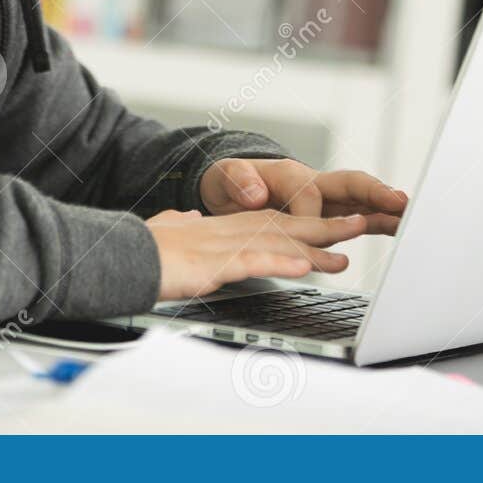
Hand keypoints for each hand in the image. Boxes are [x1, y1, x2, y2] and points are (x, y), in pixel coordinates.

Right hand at [143, 208, 367, 299]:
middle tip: (360, 226)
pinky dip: (281, 263)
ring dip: (314, 249)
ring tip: (346, 252)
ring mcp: (224, 246)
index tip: (333, 228)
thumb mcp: (167, 230)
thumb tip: (188, 215)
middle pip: (286, 228)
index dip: (305, 225)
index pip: (273, 223)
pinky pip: (254, 261)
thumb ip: (181, 222)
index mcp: (222, 227)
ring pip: (279, 243)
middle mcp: (229, 232)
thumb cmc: (141, 247)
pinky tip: (304, 267)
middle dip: (325, 230)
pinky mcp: (214, 263)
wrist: (121, 254)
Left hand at [200, 157, 407, 234]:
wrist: (235, 188)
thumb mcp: (225, 177)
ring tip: (413, 217)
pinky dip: (382, 222)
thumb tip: (255, 193)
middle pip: (349, 184)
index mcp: (288, 174)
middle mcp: (314, 183)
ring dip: (388, 209)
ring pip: (363, 201)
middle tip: (398, 201)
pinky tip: (402, 229)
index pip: (307, 195)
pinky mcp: (331, 214)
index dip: (309, 213)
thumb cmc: (232, 182)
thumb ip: (237, 181)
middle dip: (374, 193)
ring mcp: (326, 199)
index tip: (306, 231)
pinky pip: (362, 216)